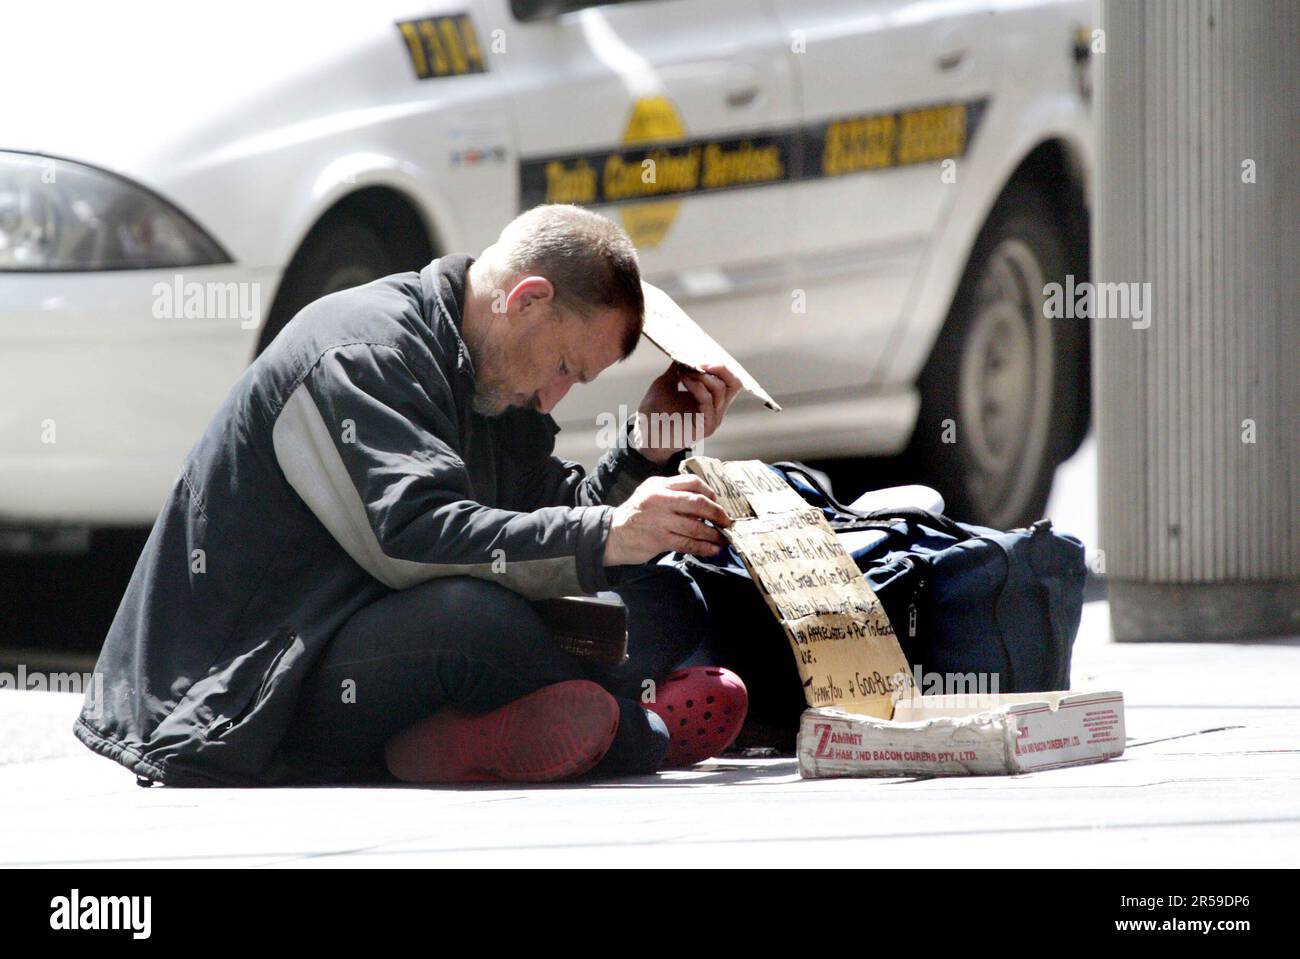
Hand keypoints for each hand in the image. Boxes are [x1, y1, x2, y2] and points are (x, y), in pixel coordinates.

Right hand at [603, 474, 731, 564]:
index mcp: (660, 486)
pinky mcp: (660, 540)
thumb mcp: (649, 493)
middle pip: (698, 502)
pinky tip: (712, 549)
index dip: (709, 492)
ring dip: (714, 534)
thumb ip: (672, 492)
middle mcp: (661, 500)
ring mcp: (660, 520)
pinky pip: (688, 544)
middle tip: (727, 521)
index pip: (692, 482)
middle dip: (717, 513)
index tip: (717, 503)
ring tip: (723, 538)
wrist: (613, 535)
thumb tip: (703, 500)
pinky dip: (703, 548)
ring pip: (696, 526)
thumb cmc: (635, 514)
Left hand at [632, 361, 742, 463]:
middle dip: (719, 368)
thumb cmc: (655, 411)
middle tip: (701, 360)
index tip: (701, 353)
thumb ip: (678, 369)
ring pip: (720, 390)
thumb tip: (684, 352)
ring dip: (703, 375)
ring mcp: (713, 418)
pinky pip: (708, 402)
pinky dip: (698, 387)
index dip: (719, 364)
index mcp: (712, 398)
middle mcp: (717, 408)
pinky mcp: (706, 427)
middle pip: (734, 383)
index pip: (729, 379)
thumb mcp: (666, 383)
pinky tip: (685, 378)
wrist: (645, 436)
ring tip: (686, 370)